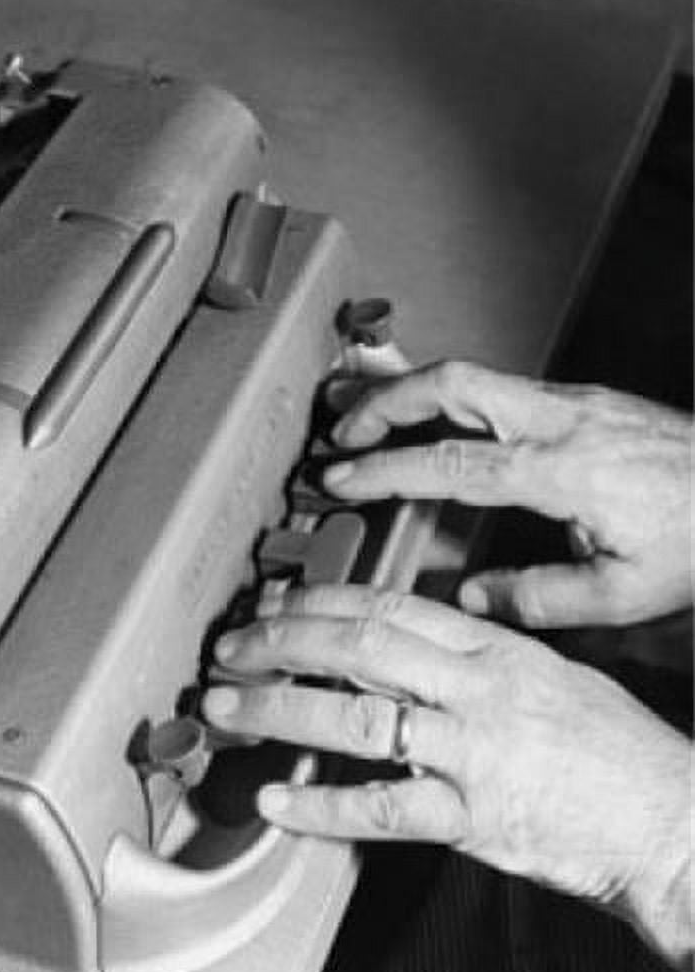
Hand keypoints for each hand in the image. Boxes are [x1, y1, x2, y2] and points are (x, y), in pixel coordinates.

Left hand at [205, 584, 692, 971]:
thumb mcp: (550, 676)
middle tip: (230, 648)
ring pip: (356, 722)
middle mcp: (479, 693)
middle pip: (359, 651)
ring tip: (226, 711)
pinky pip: (383, 808)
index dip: (319, 602)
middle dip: (281, 643)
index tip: (274, 603)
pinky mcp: (474, 820)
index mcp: (496, 650)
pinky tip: (277, 803)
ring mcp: (474, 755)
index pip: (389, 609)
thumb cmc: (617, 753)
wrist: (673, 823)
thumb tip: (405, 641)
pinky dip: (322, 807)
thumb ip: (474, 657)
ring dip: (278, 713)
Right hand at [321, 361, 692, 626]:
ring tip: (370, 414)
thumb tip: (473, 598)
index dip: (385, 468)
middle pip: (452, 382)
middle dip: (384, 401)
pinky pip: (501, 384)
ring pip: (474, 373)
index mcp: (564, 470)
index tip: (343, 478)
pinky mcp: (586, 400)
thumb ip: (541, 598)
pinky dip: (452, 397)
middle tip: (342, 429)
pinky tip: (440, 419)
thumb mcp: (629, 593)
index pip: (450, 462)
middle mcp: (564, 420)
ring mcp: (575, 401)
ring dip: (412, 391)